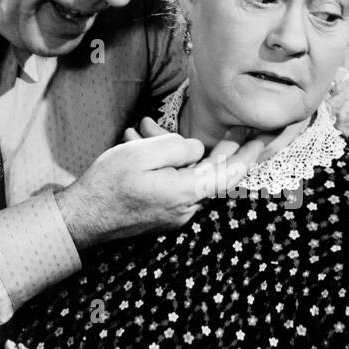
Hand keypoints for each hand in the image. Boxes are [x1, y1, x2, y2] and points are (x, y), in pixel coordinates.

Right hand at [56, 128, 266, 250]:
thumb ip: (176, 148)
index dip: (251, 154)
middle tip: (243, 129)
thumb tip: (197, 150)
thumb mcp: (140, 154)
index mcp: (185, 192)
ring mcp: (174, 214)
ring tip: (141, 129)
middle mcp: (186, 207)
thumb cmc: (107, 185)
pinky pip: (172, 184)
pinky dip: (162, 165)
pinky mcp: (162, 214)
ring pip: (186, 175)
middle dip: (223, 148)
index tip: (268, 137)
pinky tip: (137, 143)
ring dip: (172, 150)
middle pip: (213, 173)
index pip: (230, 173)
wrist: (80, 220)